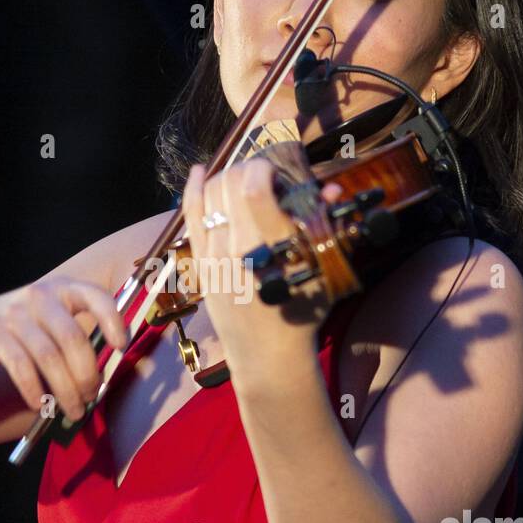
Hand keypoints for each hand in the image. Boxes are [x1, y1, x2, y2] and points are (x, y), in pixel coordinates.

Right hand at [0, 272, 127, 420]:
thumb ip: (77, 341)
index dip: (112, 319)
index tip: (121, 347)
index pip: (95, 295)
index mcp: (63, 289)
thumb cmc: (23, 333)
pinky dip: (33, 389)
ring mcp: (15, 312)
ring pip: (48, 356)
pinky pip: (19, 365)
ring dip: (64, 390)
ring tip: (72, 411)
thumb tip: (102, 382)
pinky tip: (39, 406)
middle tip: (91, 398)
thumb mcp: (51, 325)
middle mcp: (40, 295)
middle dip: (86, 374)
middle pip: (72, 337)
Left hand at [181, 158, 343, 380]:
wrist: (268, 354)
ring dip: (228, 176)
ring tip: (244, 179)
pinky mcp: (201, 263)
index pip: (254, 189)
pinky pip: (191, 216)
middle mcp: (236, 248)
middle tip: (265, 177)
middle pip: (230, 185)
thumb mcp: (321, 271)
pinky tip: (200, 171)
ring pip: (210, 194)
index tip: (276, 171)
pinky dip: (195, 189)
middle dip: (249, 169)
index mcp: (270, 249)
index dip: (263, 167)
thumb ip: (324, 225)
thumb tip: (331, 189)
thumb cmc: (302, 311)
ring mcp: (213, 256)